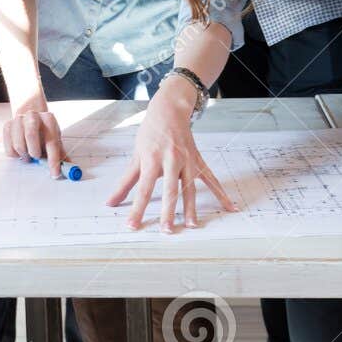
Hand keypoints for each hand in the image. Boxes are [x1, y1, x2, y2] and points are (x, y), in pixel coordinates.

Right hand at [1, 96, 65, 170]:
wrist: (30, 117)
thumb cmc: (44, 131)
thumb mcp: (55, 138)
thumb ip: (61, 154)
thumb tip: (70, 169)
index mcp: (48, 119)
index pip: (52, 141)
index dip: (54, 160)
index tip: (55, 174)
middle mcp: (32, 116)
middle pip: (30, 135)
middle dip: (34, 152)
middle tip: (36, 157)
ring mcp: (18, 120)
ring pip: (18, 145)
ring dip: (25, 155)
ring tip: (29, 154)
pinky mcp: (7, 126)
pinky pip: (9, 149)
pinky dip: (16, 155)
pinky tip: (21, 151)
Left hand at [106, 81, 235, 232]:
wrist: (169, 110)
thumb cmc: (149, 133)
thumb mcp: (135, 155)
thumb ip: (125, 182)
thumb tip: (110, 203)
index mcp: (152, 159)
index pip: (143, 189)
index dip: (137, 208)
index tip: (132, 226)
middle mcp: (171, 160)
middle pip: (169, 190)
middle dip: (168, 211)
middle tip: (166, 231)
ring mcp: (187, 161)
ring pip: (190, 187)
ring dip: (191, 208)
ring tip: (191, 225)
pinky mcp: (198, 161)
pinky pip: (211, 179)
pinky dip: (221, 193)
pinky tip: (230, 207)